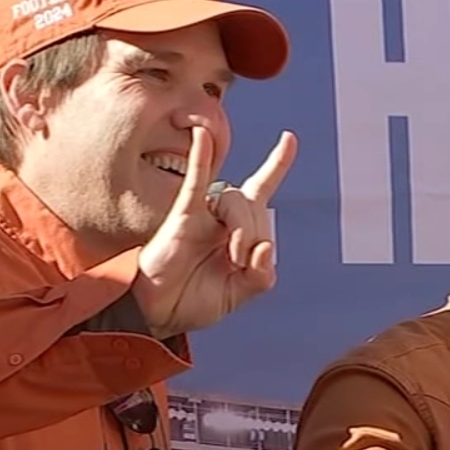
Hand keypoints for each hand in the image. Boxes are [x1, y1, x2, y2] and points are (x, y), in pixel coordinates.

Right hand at [132, 125, 296, 337]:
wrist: (159, 312)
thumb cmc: (194, 299)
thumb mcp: (239, 294)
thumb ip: (261, 277)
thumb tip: (267, 247)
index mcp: (239, 231)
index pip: (262, 189)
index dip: (277, 164)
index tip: (290, 139)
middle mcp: (222, 216)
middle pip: (254, 205)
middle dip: (256, 236)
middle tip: (241, 263)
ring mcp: (202, 214)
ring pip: (235, 200)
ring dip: (243, 229)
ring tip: (232, 257)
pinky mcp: (182, 216)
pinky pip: (195, 181)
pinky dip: (200, 158)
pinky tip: (201, 137)